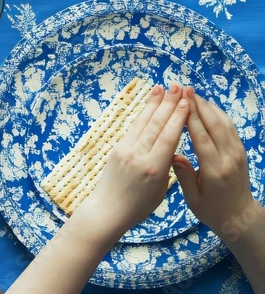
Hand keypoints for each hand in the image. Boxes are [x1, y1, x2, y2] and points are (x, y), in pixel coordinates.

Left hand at [72, 84, 188, 241]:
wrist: (108, 209)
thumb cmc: (140, 206)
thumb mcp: (161, 190)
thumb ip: (168, 166)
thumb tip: (173, 145)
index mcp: (153, 168)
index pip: (168, 137)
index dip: (178, 117)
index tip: (187, 101)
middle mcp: (137, 155)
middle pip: (156, 125)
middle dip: (169, 104)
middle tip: (179, 86)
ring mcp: (125, 150)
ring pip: (143, 123)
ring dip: (154, 104)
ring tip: (163, 88)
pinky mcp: (117, 148)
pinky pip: (134, 128)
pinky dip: (143, 115)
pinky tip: (149, 105)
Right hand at [172, 90, 259, 238]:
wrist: (240, 217)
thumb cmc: (211, 210)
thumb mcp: (193, 199)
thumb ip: (184, 176)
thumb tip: (173, 155)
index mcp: (214, 169)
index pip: (201, 137)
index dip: (191, 116)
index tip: (180, 99)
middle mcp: (229, 158)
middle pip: (214, 124)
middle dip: (199, 104)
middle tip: (184, 88)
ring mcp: (238, 153)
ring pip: (224, 122)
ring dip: (209, 106)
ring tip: (193, 93)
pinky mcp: (240, 151)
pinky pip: (230, 127)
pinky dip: (218, 114)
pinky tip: (207, 107)